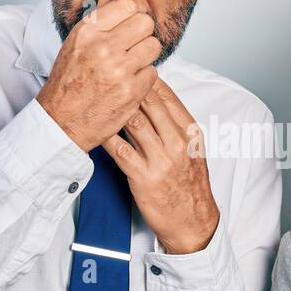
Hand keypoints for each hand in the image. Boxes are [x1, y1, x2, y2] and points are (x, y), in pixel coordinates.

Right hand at [35, 0, 161, 151]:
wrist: (62, 121)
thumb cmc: (69, 80)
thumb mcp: (76, 42)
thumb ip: (99, 15)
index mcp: (88, 31)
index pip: (129, 4)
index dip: (137, 10)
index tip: (135, 18)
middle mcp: (103, 47)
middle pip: (146, 23)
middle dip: (143, 33)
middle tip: (133, 45)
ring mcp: (119, 70)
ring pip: (154, 47)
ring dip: (145, 55)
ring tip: (130, 64)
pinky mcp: (132, 91)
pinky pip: (153, 72)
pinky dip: (144, 78)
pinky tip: (128, 83)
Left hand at [103, 78, 218, 254]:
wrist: (192, 220)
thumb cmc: (189, 184)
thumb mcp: (193, 149)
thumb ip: (176, 124)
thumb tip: (155, 98)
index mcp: (190, 132)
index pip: (166, 96)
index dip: (145, 79)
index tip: (129, 70)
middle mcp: (177, 142)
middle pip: (149, 103)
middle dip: (127, 87)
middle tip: (109, 78)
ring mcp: (161, 160)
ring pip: (133, 122)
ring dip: (114, 108)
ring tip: (99, 99)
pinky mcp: (143, 177)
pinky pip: (120, 150)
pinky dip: (106, 137)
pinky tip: (96, 129)